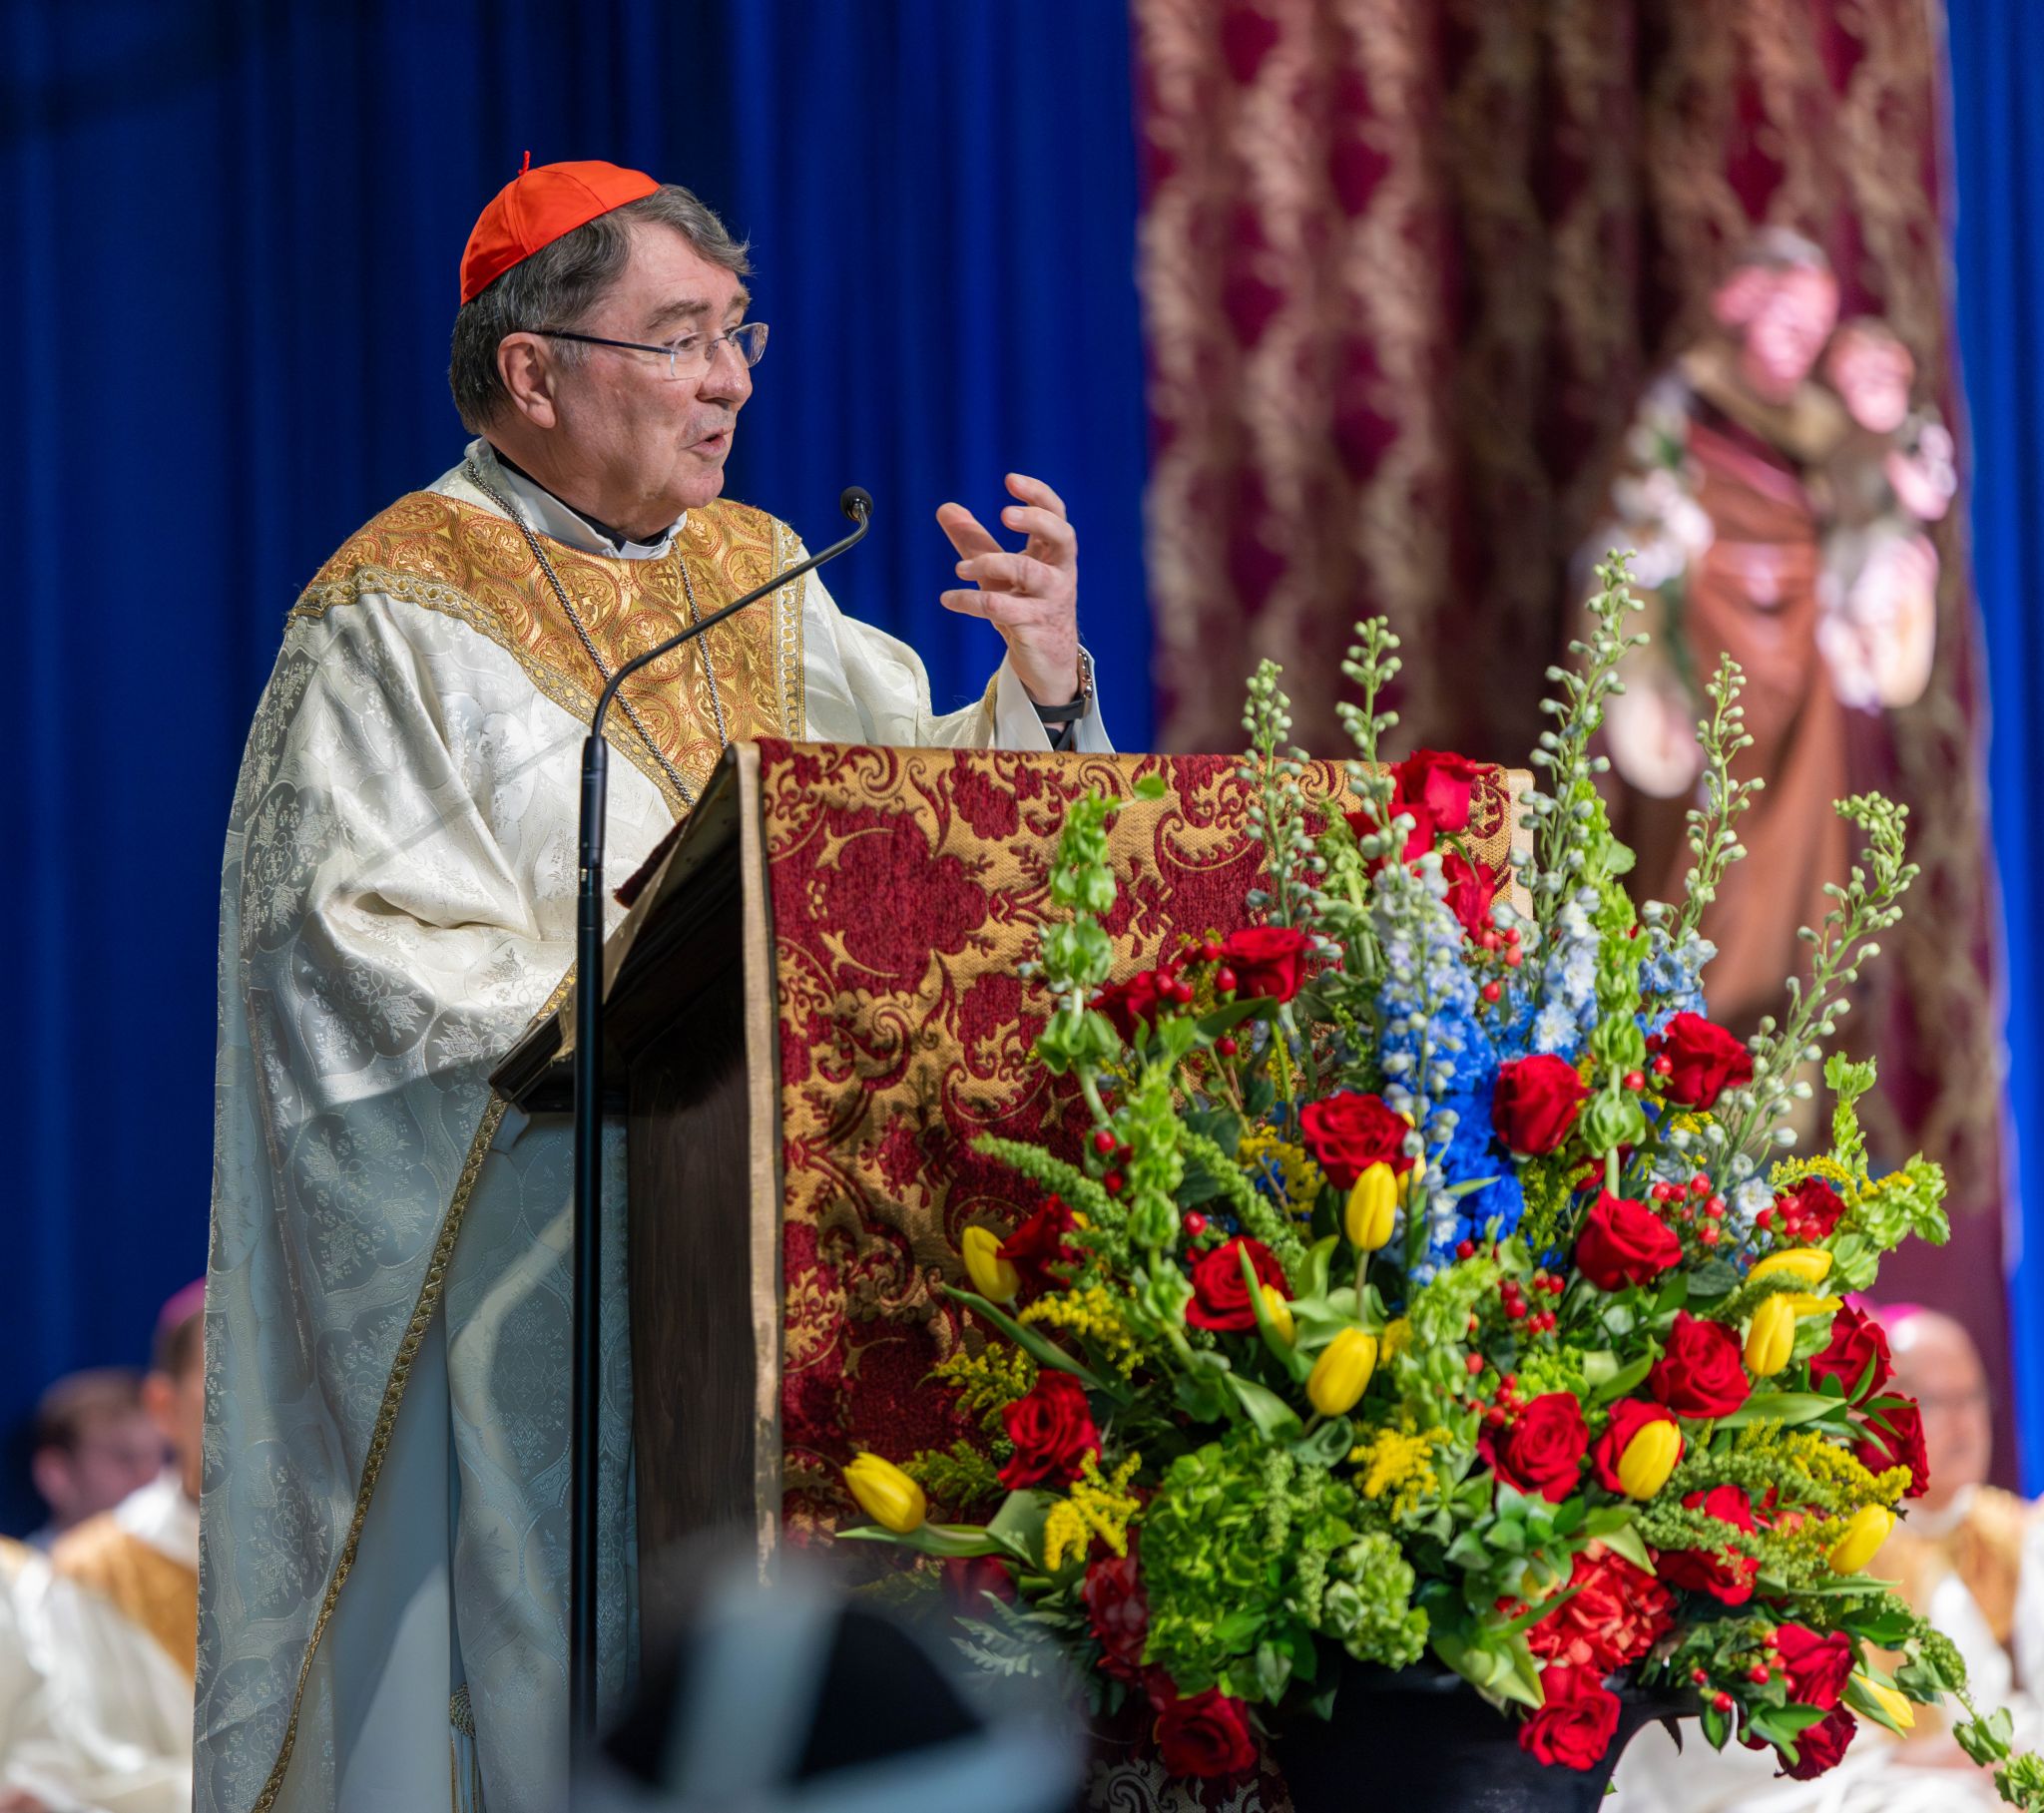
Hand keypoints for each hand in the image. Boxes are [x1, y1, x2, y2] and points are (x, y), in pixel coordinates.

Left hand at [937, 473, 1079, 706]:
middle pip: (1061, 535)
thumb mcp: (999, 572)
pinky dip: (970, 601)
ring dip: (989, 563)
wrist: (1045, 661)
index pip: (1056, 514)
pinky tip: (948, 599)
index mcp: (1053, 554)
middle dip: (1034, 521)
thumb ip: (975, 541)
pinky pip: (1001, 607)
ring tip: (960, 568)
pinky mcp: (1035, 626)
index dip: (1038, 495)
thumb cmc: (1025, 608)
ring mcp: (1051, 600)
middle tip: (1004, 515)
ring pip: (1026, 571)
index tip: (1010, 480)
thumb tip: (945, 508)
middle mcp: (1059, 572)